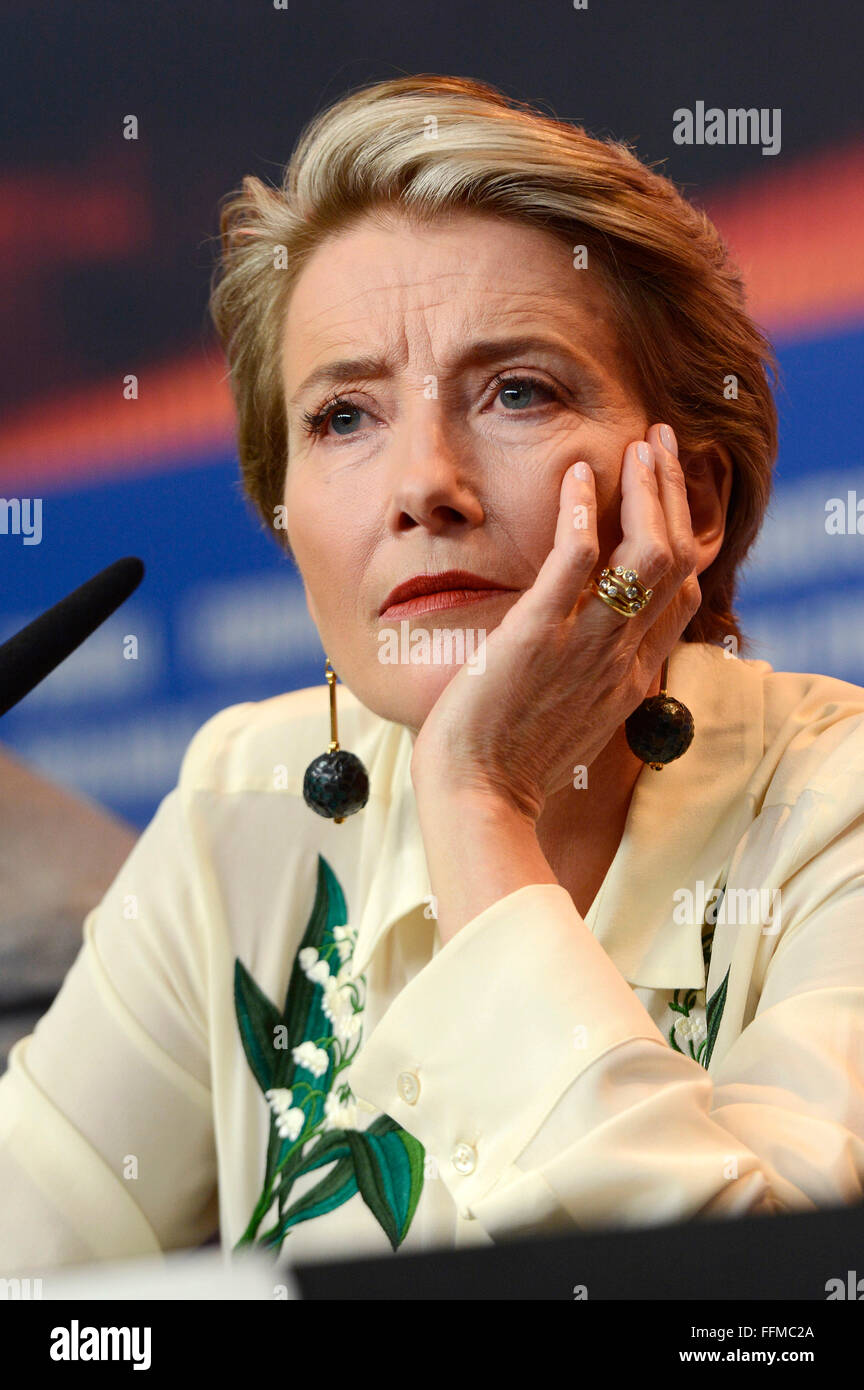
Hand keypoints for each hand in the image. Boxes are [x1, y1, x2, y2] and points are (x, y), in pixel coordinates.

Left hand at [410, 423, 701, 820]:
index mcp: (631, 678)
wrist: (478, 801)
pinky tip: (575, 475)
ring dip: (646, 489)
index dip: (684, 536)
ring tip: (635, 444)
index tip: (666, 493)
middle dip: (673, 493)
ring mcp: (585, 647)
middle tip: (659, 442)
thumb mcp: (571, 721)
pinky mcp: (537, 638)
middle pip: (678, 561)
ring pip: (647, 553)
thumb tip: (583, 653)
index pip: (682, 596)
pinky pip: (576, 562)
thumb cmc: (511, 765)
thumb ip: (589, 680)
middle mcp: (622, 658)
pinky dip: (581, 512)